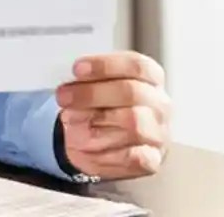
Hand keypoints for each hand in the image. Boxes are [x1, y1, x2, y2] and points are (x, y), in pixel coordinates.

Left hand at [56, 52, 171, 180]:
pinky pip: (136, 156)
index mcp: (151, 78)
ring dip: (96, 120)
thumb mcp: (92, 88)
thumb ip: (88, 83)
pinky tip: (90, 144)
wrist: (99, 145)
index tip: (78, 69)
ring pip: (134, 122)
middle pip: (132, 91)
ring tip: (72, 119)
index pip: (136, 65)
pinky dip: (108, 150)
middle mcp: (159, 103)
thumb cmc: (100, 109)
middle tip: (64, 96)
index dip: (106, 65)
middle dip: (92, 93)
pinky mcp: (152, 159)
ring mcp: (158, 133)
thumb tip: (73, 90)